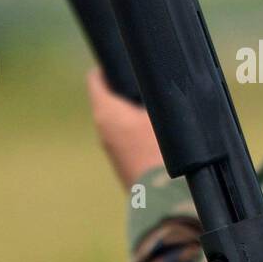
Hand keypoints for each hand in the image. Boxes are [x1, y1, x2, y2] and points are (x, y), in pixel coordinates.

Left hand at [86, 67, 163, 188]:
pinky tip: (163, 136)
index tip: (128, 61)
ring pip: (122, 120)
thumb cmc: (163, 152)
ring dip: (137, 113)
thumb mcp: (164, 112)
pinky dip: (141, 133)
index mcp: (106, 112)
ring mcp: (112, 150)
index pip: (97, 78)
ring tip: (162, 111)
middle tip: (153, 85)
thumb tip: (162, 79)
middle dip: (129, 90)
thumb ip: (159, 93)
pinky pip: (130, 138)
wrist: (165, 199)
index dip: (111, 66)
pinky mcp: (124, 164)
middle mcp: (103, 130)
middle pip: (112, 98)